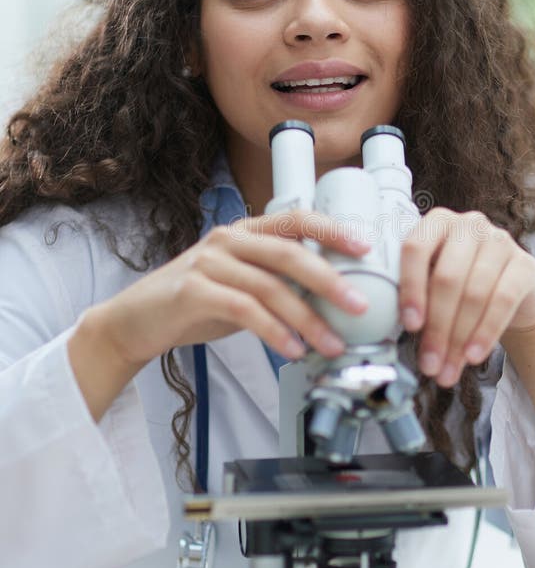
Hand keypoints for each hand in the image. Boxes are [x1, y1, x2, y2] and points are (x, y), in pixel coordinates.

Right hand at [97, 209, 371, 366]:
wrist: (136, 321)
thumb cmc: (196, 302)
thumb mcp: (242, 284)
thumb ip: (278, 283)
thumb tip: (331, 301)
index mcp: (246, 232)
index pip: (297, 219)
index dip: (333, 230)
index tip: (365, 248)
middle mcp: (229, 240)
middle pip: (289, 253)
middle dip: (330, 280)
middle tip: (358, 306)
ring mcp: (208, 263)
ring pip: (270, 286)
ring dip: (307, 318)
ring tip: (331, 344)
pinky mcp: (193, 291)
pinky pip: (243, 310)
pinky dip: (273, 331)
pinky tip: (291, 348)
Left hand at [399, 208, 534, 387]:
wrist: (517, 289)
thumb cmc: (462, 285)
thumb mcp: (435, 280)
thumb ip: (417, 295)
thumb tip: (396, 332)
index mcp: (437, 223)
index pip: (416, 248)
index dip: (410, 288)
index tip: (410, 326)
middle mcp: (469, 225)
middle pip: (447, 278)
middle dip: (436, 327)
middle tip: (429, 364)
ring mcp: (500, 241)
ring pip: (474, 294)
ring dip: (458, 339)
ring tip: (448, 371)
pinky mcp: (525, 265)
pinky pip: (503, 301)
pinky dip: (486, 332)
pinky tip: (474, 356)